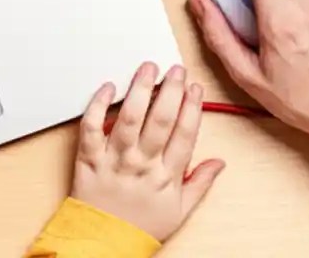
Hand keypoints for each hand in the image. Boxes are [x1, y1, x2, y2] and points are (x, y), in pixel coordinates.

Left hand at [71, 62, 224, 241]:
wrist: (103, 244)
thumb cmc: (140, 228)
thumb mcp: (180, 211)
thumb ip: (201, 183)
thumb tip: (219, 162)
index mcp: (166, 176)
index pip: (184, 135)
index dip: (191, 108)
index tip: (195, 88)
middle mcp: (141, 164)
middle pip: (160, 120)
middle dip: (170, 90)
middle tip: (176, 70)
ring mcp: (114, 160)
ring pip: (129, 118)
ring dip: (140, 89)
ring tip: (148, 68)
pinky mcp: (88, 158)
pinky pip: (91, 127)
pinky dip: (98, 105)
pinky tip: (108, 87)